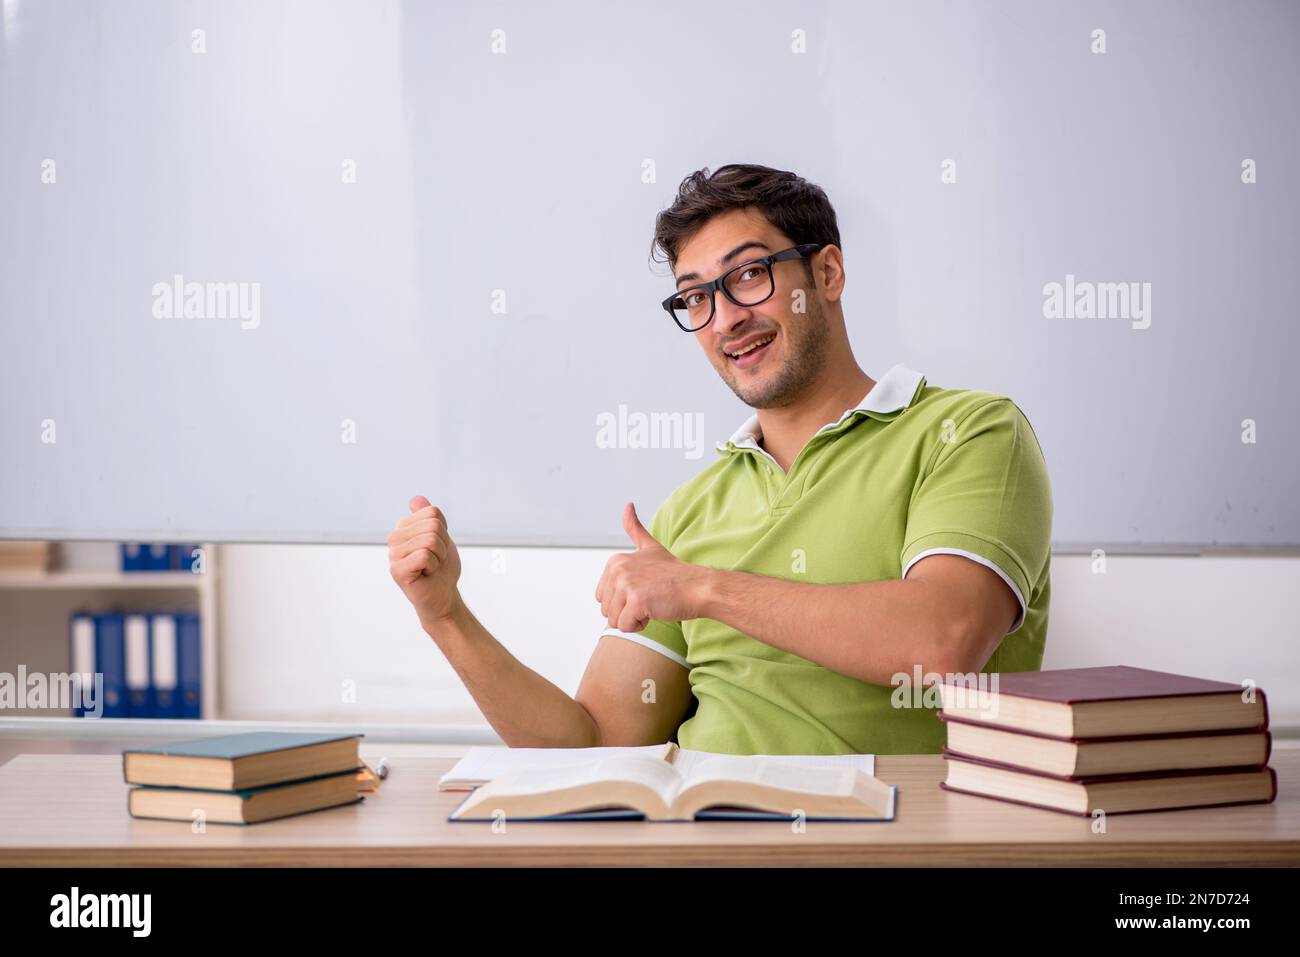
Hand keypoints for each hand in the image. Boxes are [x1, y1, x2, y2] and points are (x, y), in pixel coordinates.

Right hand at [388, 496, 462, 625]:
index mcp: (404, 527)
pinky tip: (426, 574)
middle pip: (433, 525)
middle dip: (443, 544)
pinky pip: (424, 555)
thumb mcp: (440, 537)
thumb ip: (428, 517)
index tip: (438, 547)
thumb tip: (416, 498)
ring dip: (439, 556)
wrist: (443, 595)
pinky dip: (433, 566)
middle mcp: (394, 538)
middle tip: (435, 560)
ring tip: (431, 567)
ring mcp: (393, 554)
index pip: (432, 513)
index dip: (444, 531)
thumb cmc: (441, 568)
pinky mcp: (397, 570)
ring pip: (431, 540)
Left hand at [595, 502, 704, 631]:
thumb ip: (634, 528)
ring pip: (614, 620)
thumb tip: (627, 505)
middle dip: (627, 611)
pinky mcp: (636, 601)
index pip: (603, 597)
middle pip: (607, 610)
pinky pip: (626, 626)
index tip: (643, 589)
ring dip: (633, 619)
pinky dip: (640, 625)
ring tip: (651, 604)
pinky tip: (654, 611)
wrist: (697, 587)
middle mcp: (617, 570)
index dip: (623, 600)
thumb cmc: (675, 574)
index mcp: (615, 561)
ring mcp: (626, 585)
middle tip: (649, 598)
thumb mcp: (650, 547)